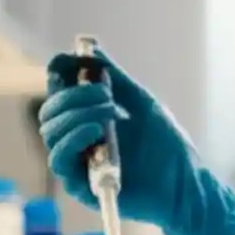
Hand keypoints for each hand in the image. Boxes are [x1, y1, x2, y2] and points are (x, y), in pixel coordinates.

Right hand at [38, 50, 234, 234]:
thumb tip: (90, 49)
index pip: (59, 93)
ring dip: (77, 114)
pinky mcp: (81, 186)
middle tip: (107, 94)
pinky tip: (96, 131)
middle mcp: (77, 140)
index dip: (59, 74)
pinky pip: (59, 160)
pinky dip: (73, 139)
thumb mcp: (141, 103)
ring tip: (112, 112)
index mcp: (88, 119)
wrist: (185, 182)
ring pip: (51, 132)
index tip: (70, 61)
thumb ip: (115, 78)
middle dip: (73, 96)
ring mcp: (78, 163)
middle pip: (50, 112)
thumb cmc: (166, 145)